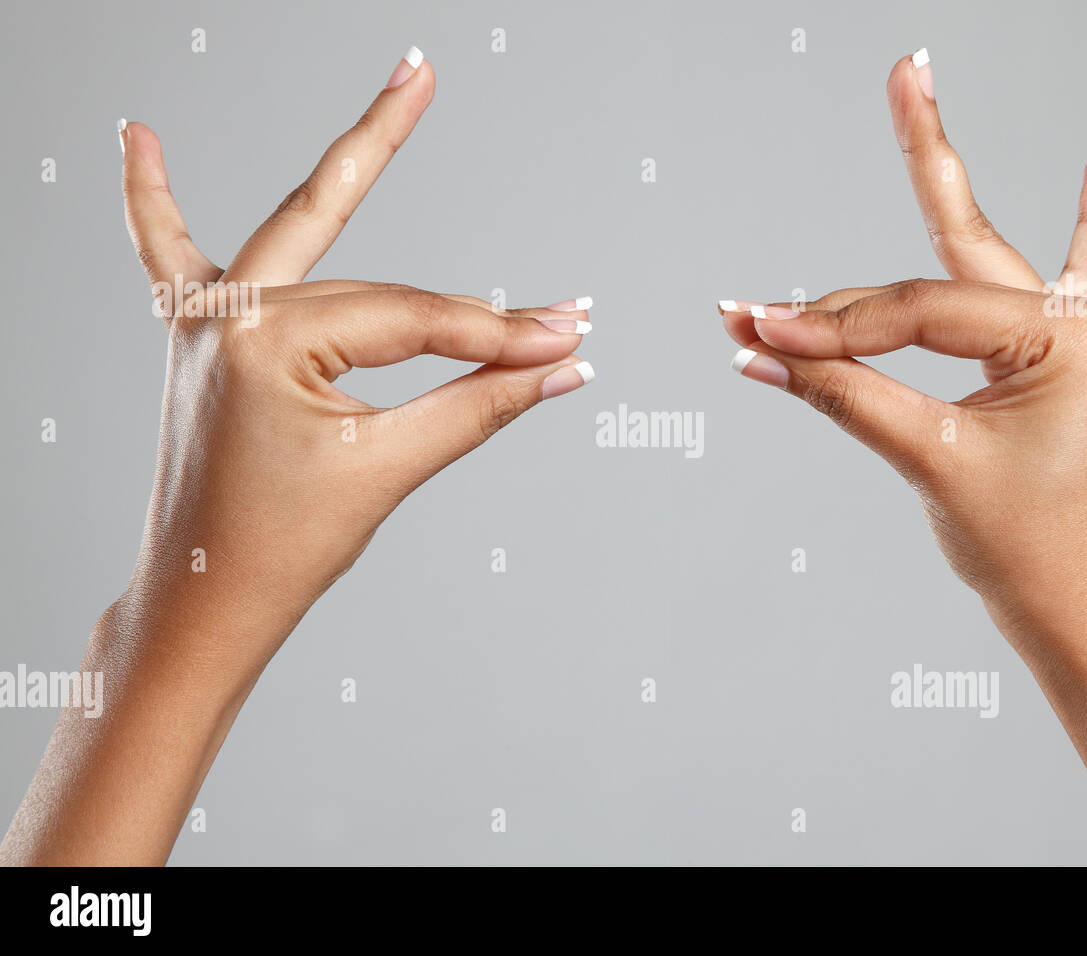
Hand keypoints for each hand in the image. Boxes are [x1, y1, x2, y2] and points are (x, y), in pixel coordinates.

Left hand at [1, 47, 592, 864]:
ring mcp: (200, 321)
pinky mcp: (193, 339)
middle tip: (524, 226)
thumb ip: (482, 401)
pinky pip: (169, 251)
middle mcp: (223, 314)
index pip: (412, 319)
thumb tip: (564, 363)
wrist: (199, 602)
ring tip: (409, 84)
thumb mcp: (389, 467)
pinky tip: (139, 138)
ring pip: (303, 240)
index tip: (571, 333)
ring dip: (351, 174)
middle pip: (373, 281)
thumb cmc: (281, 547)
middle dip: (463, 286)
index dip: (500, 331)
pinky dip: (153, 197)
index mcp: (262, 341)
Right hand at [720, 50, 1086, 864]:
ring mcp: (1063, 338)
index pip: (919, 312)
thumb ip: (843, 392)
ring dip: (938, 190)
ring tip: (914, 96)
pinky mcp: (1048, 361)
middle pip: (961, 240)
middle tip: (903, 70)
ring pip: (978, 254)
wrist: (1075, 609)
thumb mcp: (929, 460)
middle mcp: (1071, 324)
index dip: (832, 322)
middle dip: (925, 152)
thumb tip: (761, 345)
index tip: (752, 328)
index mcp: (1064, 339)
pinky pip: (1063, 275)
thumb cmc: (1024, 546)